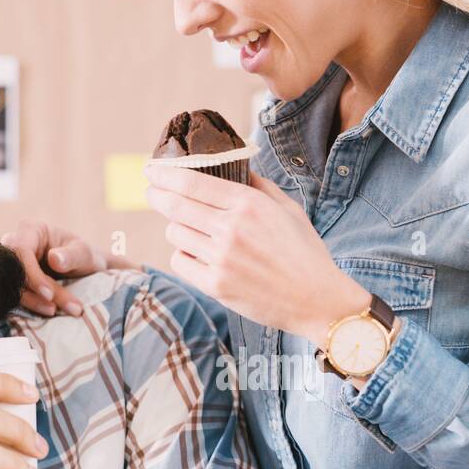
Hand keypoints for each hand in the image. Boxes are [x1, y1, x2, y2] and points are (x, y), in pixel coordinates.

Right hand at [0, 219, 138, 316]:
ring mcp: (10, 262)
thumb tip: (54, 259)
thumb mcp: (85, 254)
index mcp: (31, 229)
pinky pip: (12, 294)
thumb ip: (72, 256)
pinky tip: (46, 312)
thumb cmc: (85, 257)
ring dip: (31, 302)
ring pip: (10, 284)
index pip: (22, 250)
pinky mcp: (12, 279)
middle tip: (54, 309)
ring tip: (54, 312)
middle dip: (32, 292)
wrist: (85, 270)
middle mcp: (15, 243)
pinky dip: (29, 305)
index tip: (49, 295)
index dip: (32, 274)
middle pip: (12, 269)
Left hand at [144, 167, 370, 348]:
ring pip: (175, 234)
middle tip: (152, 192)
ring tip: (189, 230)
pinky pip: (180, 262)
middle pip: (175, 206)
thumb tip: (235, 168)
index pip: (193, 183)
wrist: (317, 300)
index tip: (152, 170)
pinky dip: (184, 256)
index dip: (165, 174)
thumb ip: (259, 187)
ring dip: (177, 229)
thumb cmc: (305, 253)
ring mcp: (221, 259)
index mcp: (249, 205)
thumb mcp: (288, 210)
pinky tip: (196, 255)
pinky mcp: (215, 286)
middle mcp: (231, 229)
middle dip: (157, 195)